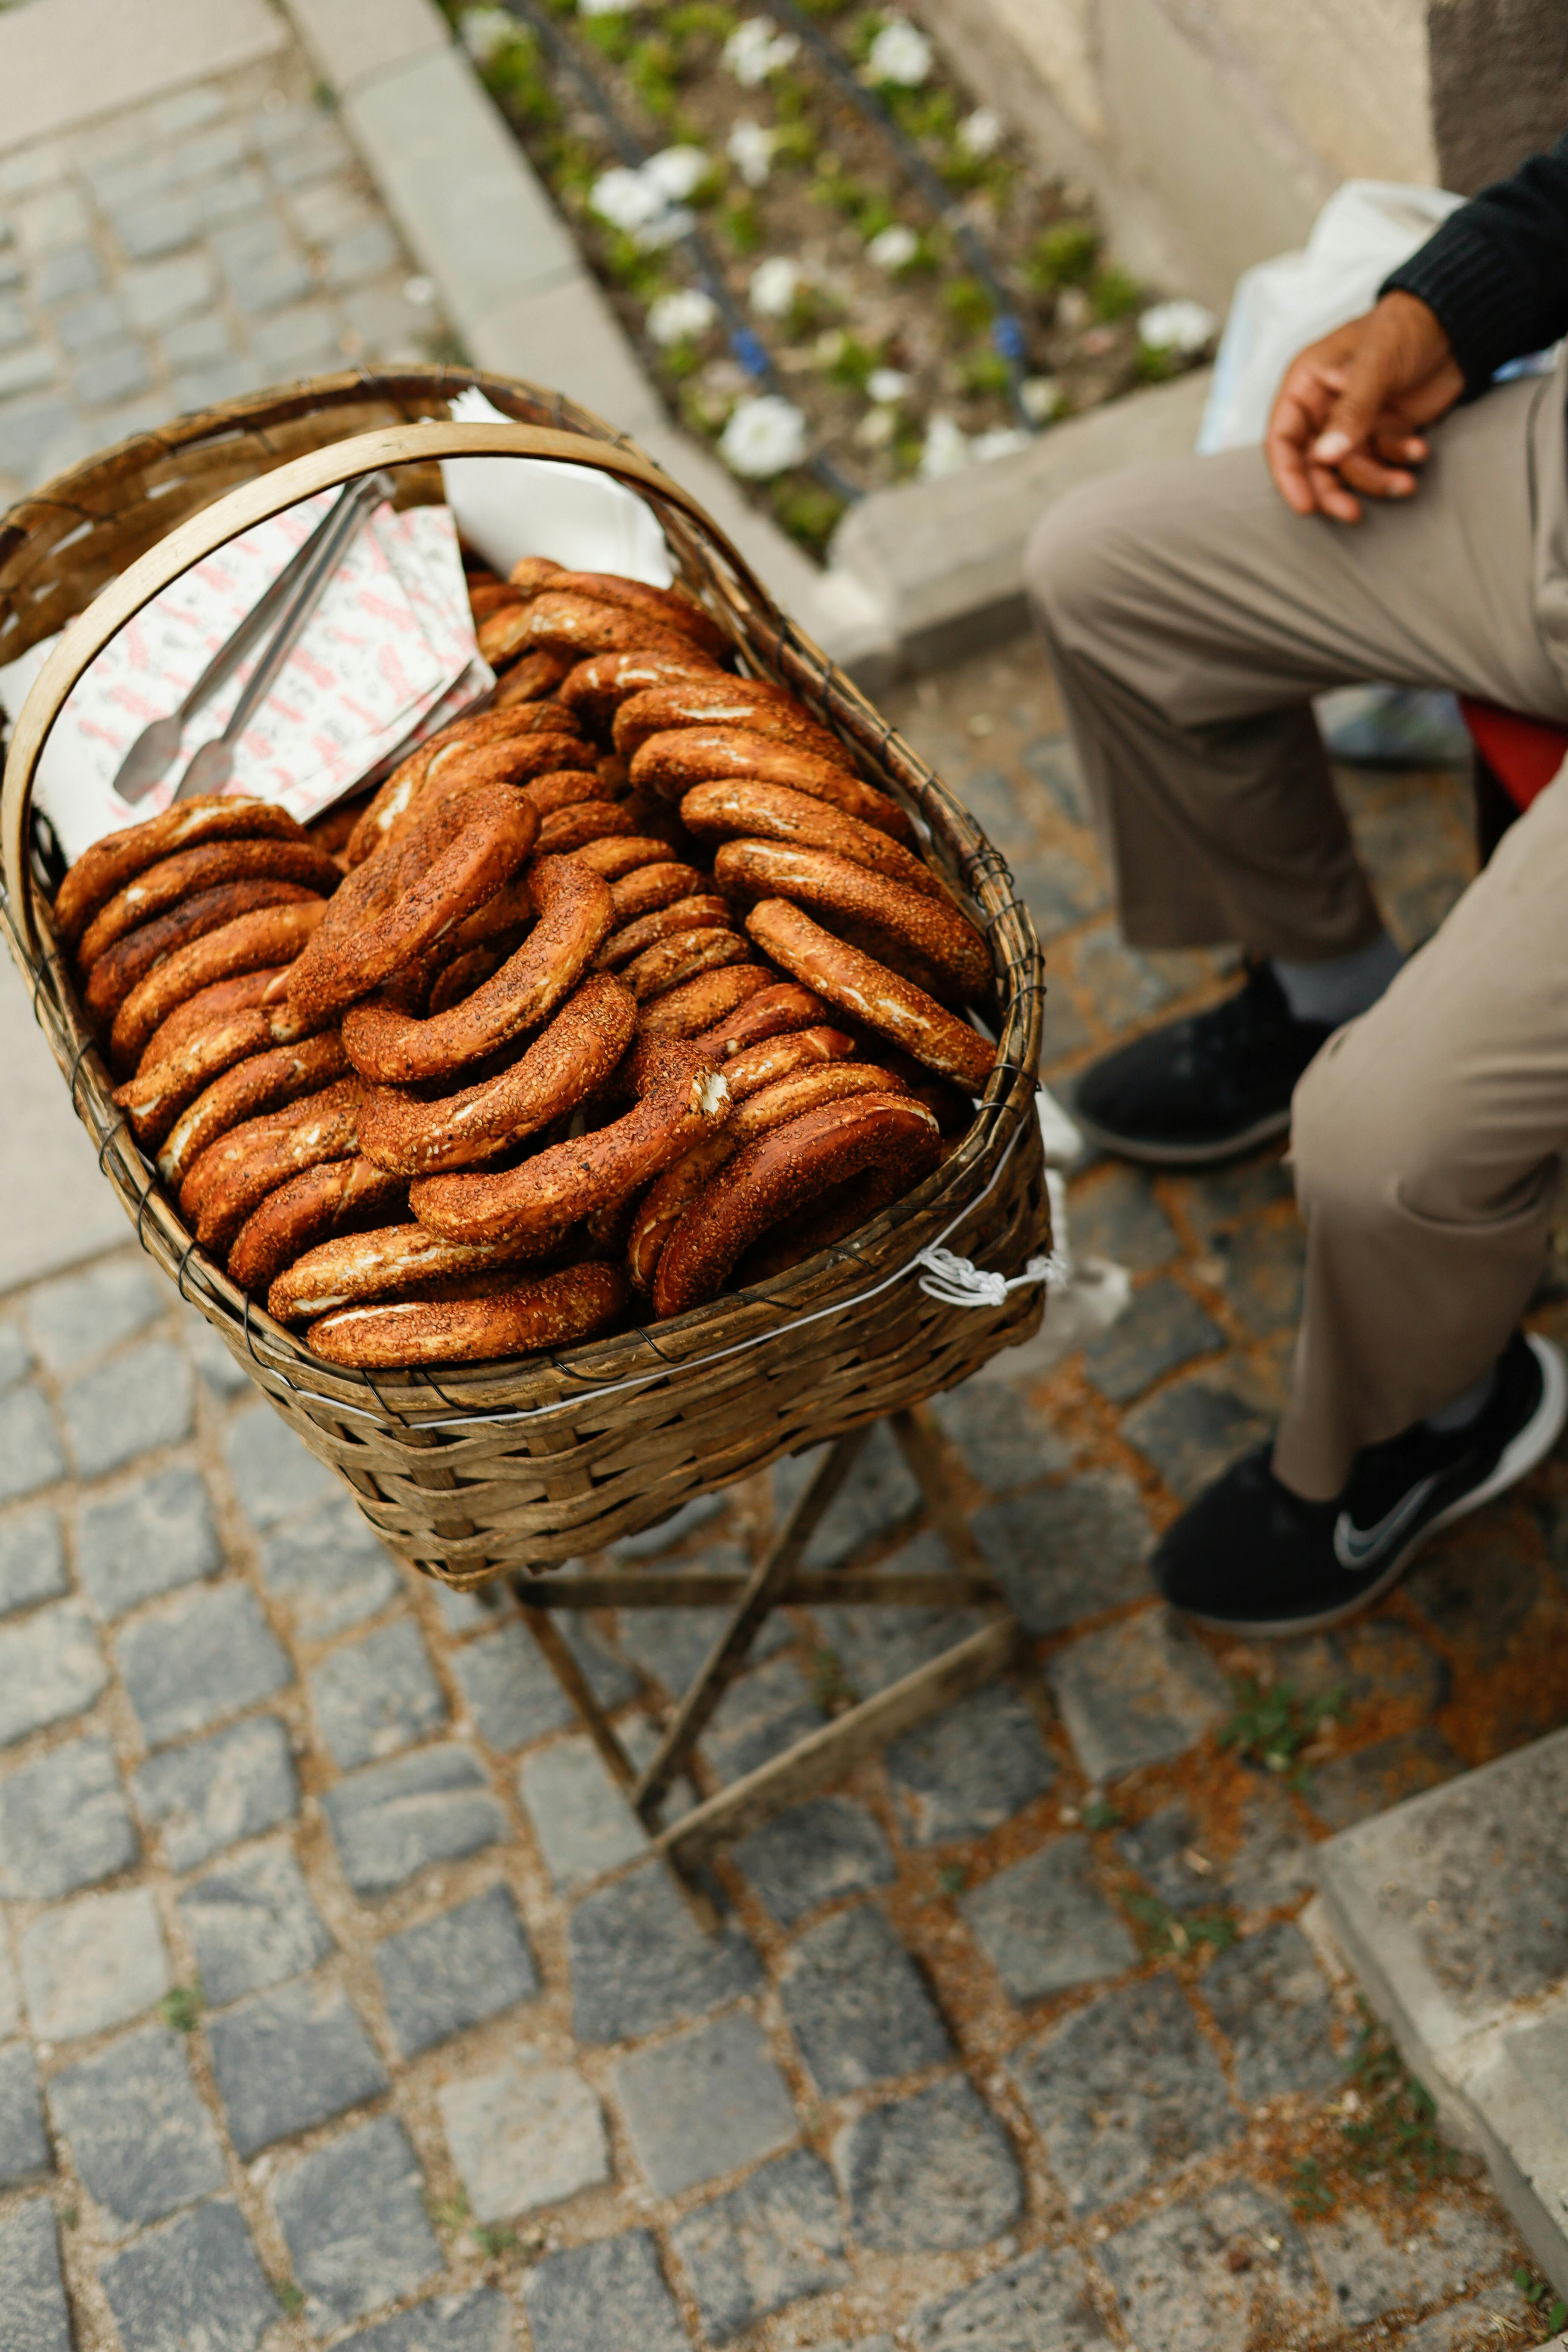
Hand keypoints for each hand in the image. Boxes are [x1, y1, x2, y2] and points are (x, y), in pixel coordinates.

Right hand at [1265, 292, 1463, 521]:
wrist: (1456, 321)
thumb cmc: (1406, 327)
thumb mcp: (1376, 365)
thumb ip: (1351, 413)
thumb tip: (1325, 458)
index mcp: (1307, 386)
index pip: (1283, 439)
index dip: (1289, 475)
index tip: (1305, 506)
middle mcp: (1325, 408)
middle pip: (1315, 465)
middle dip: (1334, 490)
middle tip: (1352, 514)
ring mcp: (1356, 421)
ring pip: (1352, 468)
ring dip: (1377, 480)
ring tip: (1405, 484)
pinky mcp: (1385, 429)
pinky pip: (1384, 459)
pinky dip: (1401, 460)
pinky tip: (1420, 450)